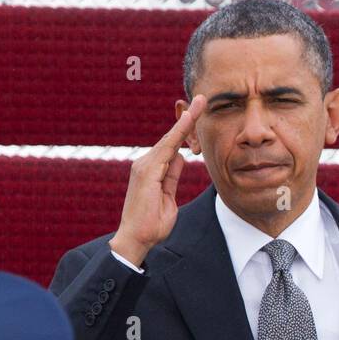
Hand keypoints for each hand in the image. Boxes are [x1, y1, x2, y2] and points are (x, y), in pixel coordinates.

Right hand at [109, 95, 206, 265]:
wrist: (136, 240)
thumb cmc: (151, 225)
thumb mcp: (168, 198)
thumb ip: (172, 177)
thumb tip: (179, 159)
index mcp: (151, 171)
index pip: (171, 146)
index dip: (184, 130)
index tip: (197, 113)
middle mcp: (145, 164)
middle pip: (170, 138)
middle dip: (187, 120)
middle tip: (202, 99)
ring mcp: (144, 166)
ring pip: (169, 140)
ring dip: (186, 122)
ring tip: (201, 103)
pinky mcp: (146, 171)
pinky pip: (166, 148)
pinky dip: (178, 133)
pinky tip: (189, 121)